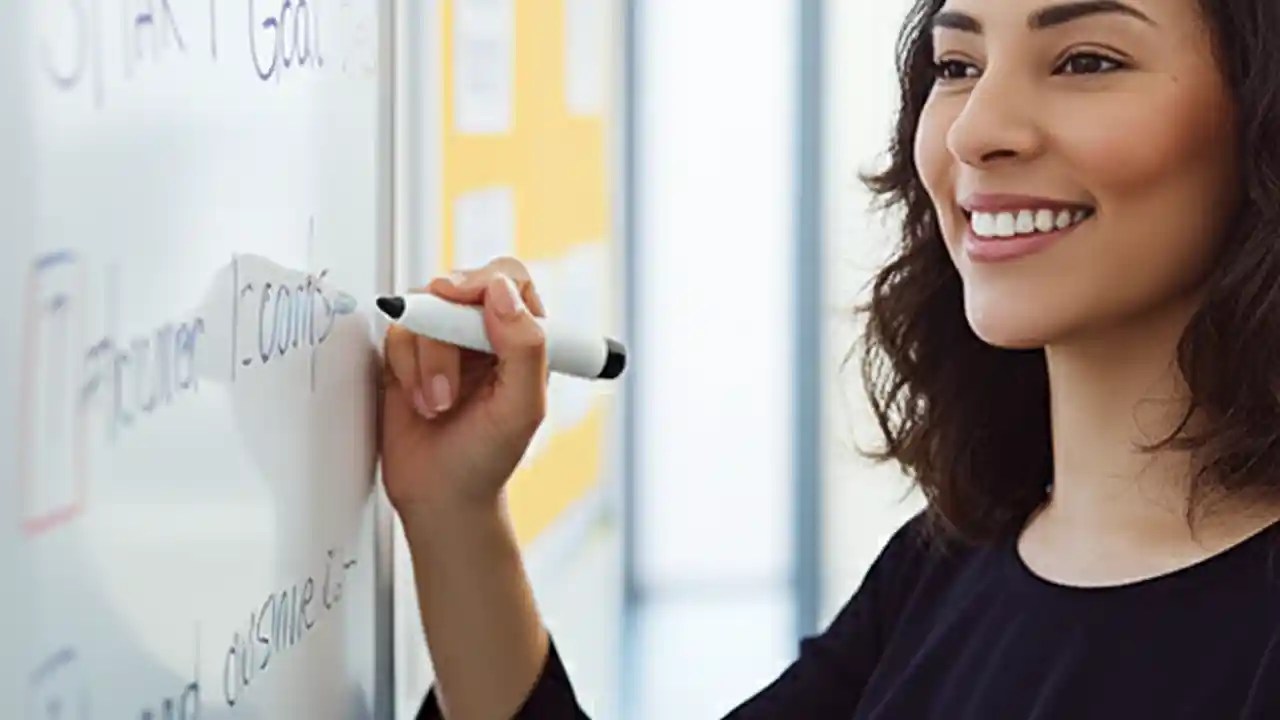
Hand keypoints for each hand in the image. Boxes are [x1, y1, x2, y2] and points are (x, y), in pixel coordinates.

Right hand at [380, 257, 548, 514]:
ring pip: (422, 309)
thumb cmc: (488, 457)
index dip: (483, 281)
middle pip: (457, 287)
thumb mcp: (523, 408)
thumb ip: (524, 347)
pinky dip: (405, 368)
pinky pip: (397, 333)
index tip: (463, 298)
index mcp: (522, 336)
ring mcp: (442, 339)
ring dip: (427, 362)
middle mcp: (482, 331)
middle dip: (446, 334)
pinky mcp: (407, 353)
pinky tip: (419, 402)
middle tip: (446, 380)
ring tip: (439, 404)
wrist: (441, 494)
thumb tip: (500, 292)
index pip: (507, 278)